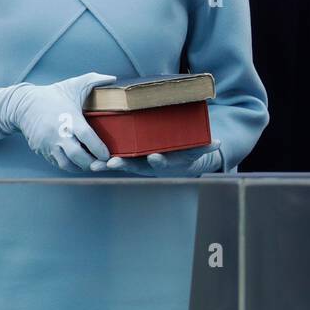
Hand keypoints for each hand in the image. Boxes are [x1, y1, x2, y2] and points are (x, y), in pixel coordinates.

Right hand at [8, 72, 114, 171]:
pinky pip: (57, 163)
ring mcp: (48, 143)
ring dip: (80, 167)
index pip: (87, 137)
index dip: (99, 149)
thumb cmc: (54, 94)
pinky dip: (69, 166)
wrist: (23, 104)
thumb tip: (114, 78)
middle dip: (92, 163)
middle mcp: (58, 133)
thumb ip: (95, 80)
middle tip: (102, 164)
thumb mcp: (74, 84)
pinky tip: (78, 163)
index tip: (108, 155)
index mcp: (69, 118)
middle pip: (77, 155)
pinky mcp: (41, 150)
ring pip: (66, 164)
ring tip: (91, 165)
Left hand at [102, 140, 223, 176]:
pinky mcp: (128, 159)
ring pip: (122, 165)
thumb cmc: (184, 153)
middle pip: (137, 165)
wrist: (175, 162)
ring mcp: (138, 163)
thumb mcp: (196, 150)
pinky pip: (114, 161)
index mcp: (166, 160)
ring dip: (109, 165)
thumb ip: (205, 147)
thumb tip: (219, 142)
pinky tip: (90, 162)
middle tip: (112, 163)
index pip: (162, 160)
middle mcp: (150, 164)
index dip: (158, 160)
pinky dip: (103, 163)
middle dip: (125, 164)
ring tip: (97, 166)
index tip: (154, 157)